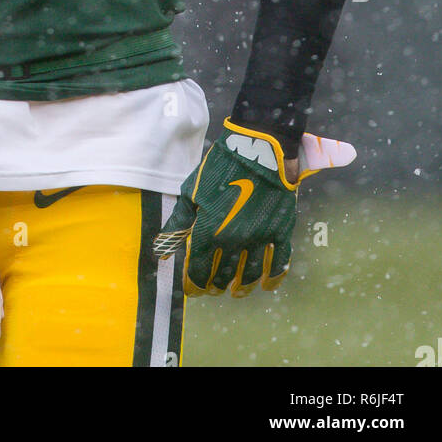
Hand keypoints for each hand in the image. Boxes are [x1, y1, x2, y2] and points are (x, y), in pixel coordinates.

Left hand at [153, 120, 353, 296]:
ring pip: (249, 275)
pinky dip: (273, 278)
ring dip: (241, 287)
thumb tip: (162, 250)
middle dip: (215, 286)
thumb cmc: (219, 168)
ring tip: (236, 292)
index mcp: (208, 232)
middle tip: (212, 289)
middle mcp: (233, 241)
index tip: (192, 288)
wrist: (257, 149)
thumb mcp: (191, 192)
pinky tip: (266, 286)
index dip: (193, 283)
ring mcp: (259, 239)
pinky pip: (279, 263)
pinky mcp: (280, 232)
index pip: (198, 270)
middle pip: (223, 276)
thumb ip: (177, 224)